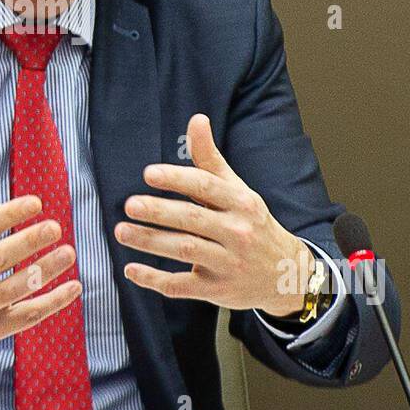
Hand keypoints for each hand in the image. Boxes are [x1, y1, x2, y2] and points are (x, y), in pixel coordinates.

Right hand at [0, 182, 82, 393]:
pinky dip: (52, 303)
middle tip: (55, 227)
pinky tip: (74, 287)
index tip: (36, 202)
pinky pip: (26, 316)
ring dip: (46, 271)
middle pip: (0, 259)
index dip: (9, 214)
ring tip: (69, 252)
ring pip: (16, 289)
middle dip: (30, 242)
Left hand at [114, 113, 311, 313]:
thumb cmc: (252, 224)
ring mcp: (228, 264)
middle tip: (130, 205)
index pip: (206, 187)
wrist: (287, 275)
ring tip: (122, 231)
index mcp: (242, 203)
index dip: (177, 179)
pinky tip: (131, 270)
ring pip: (185, 251)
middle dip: (160, 212)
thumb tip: (196, 119)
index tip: (148, 174)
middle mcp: (237, 232)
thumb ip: (211, 159)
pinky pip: (181, 286)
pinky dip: (154, 279)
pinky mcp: (217, 290)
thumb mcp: (238, 190)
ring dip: (150, 242)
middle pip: (193, 219)